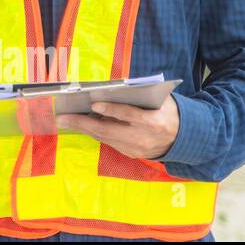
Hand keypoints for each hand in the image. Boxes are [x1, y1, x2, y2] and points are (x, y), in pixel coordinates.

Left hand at [54, 94, 179, 159]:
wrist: (182, 138)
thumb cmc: (166, 111)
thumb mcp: (160, 100)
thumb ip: (139, 96)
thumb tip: (111, 90)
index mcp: (153, 121)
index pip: (129, 115)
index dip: (111, 109)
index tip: (94, 103)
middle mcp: (143, 138)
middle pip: (109, 130)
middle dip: (83, 123)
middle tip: (62, 117)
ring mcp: (136, 149)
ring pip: (105, 138)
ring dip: (83, 129)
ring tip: (65, 120)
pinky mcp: (131, 154)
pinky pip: (109, 142)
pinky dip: (94, 133)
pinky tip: (81, 125)